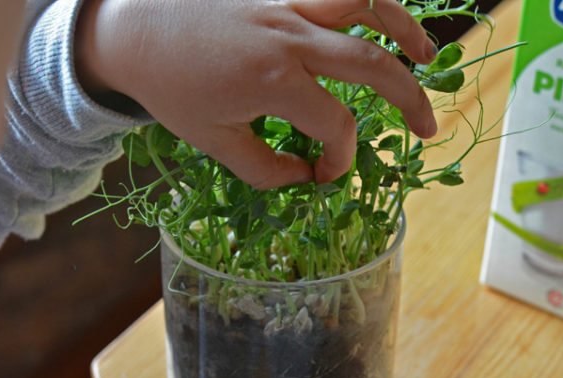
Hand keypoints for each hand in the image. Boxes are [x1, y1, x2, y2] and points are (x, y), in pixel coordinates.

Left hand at [76, 0, 438, 189]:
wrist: (134, 29)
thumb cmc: (170, 88)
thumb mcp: (212, 141)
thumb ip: (264, 168)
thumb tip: (305, 176)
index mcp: (273, 81)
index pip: (336, 126)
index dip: (340, 160)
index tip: (325, 175)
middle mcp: (290, 36)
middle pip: (374, 63)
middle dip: (409, 101)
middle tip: (428, 129)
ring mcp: (288, 3)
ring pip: (367, 3)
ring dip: (405, 29)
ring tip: (425, 57)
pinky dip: (367, 2)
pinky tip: (380, 20)